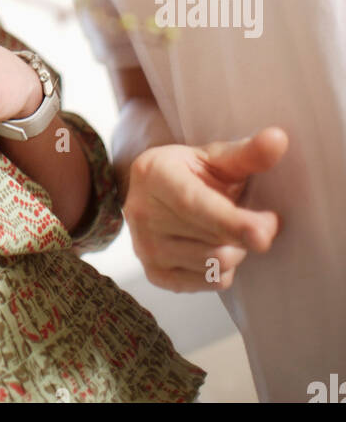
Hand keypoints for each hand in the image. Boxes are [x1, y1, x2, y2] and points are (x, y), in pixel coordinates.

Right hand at [123, 127, 288, 292]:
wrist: (156, 192)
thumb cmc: (189, 172)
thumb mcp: (216, 157)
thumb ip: (248, 152)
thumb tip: (278, 139)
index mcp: (154, 174)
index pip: (197, 206)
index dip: (234, 222)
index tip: (267, 229)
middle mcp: (143, 214)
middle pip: (215, 243)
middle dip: (244, 234)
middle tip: (253, 217)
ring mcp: (145, 248)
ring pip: (215, 266)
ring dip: (235, 251)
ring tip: (226, 230)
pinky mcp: (155, 275)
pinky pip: (209, 282)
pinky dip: (223, 269)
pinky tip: (214, 246)